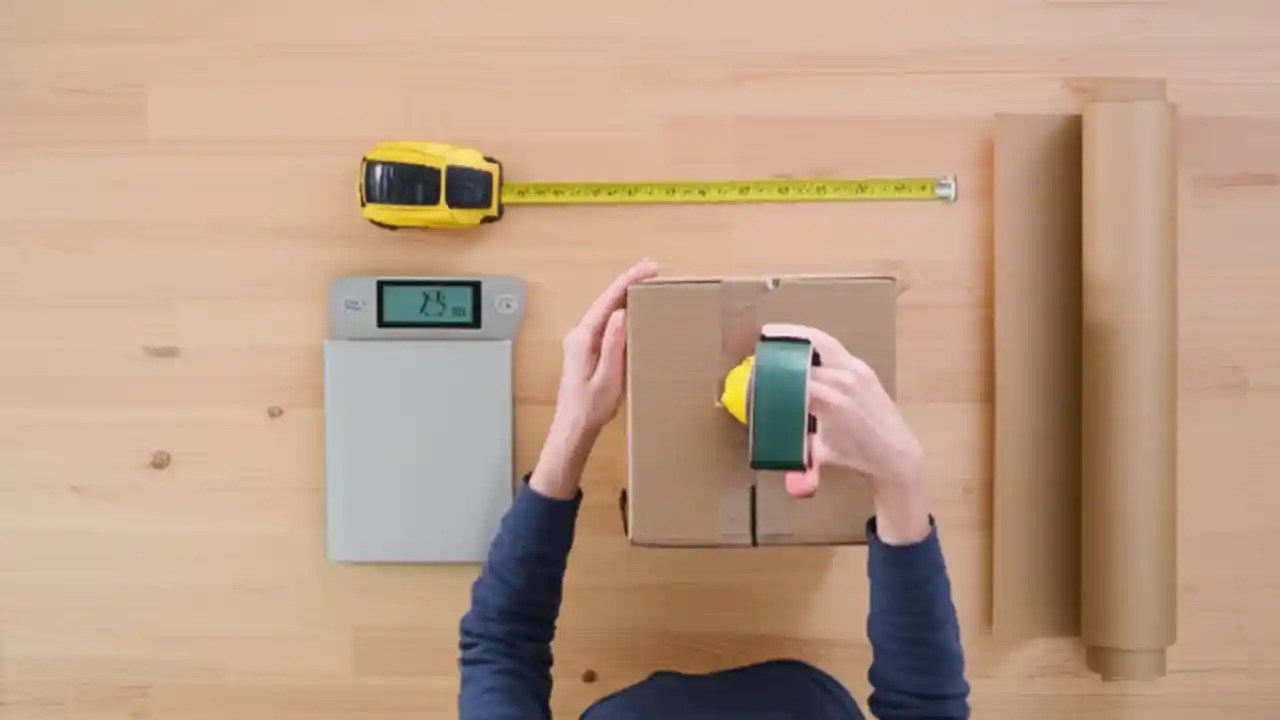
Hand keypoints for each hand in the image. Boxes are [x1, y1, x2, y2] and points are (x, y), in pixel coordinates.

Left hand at [529, 260, 658, 499]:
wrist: (573, 428)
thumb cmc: (591, 407)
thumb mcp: (608, 377)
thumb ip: (613, 345)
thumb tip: (621, 312)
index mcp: (583, 338)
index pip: (607, 302)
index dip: (628, 282)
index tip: (648, 269)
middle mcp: (579, 335)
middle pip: (606, 302)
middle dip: (628, 284)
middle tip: (653, 270)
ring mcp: (581, 342)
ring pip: (605, 312)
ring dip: (625, 297)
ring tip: (646, 284)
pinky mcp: (586, 350)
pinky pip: (605, 324)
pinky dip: (621, 312)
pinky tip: (633, 311)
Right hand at [762, 323, 929, 544]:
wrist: (895, 451)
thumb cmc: (857, 455)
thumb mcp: (821, 452)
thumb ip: (795, 445)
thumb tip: (768, 445)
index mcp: (831, 402)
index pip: (795, 381)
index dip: (772, 378)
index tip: (754, 377)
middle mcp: (843, 381)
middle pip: (805, 357)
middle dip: (780, 354)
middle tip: (759, 349)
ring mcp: (856, 370)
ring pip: (821, 342)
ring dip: (795, 336)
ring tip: (772, 332)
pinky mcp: (862, 368)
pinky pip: (833, 347)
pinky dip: (812, 340)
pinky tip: (798, 339)